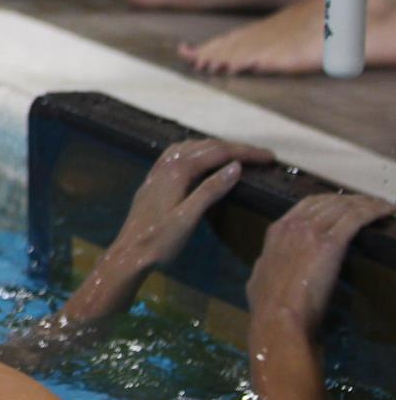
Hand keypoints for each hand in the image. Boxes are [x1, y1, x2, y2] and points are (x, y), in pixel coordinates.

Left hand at [110, 138, 271, 271]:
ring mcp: (158, 171)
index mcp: (177, 171)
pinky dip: (196, 151)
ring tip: (239, 155)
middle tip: (262, 156)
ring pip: (191, 148)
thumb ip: (211, 190)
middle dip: (236, 148)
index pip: (218, 153)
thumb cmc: (160, 240)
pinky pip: (178, 155)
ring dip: (216, 147)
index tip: (270, 157)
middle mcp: (166, 165)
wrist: (129, 253)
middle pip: (205, 147)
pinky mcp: (154, 180)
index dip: (245, 153)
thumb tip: (236, 166)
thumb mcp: (189, 217)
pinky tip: (201, 159)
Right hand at [248, 192, 393, 330]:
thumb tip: (272, 262)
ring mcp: (311, 231)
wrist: (278, 314)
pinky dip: (373, 212)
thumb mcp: (261, 275)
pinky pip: (356, 218)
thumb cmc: (268, 303)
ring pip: (344, 207)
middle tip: (369, 203)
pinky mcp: (331, 243)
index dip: (330, 201)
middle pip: (328, 201)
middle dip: (350, 200)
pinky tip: (386, 212)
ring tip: (382, 206)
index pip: (307, 205)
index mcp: (277, 231)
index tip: (345, 204)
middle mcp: (294, 225)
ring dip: (366, 204)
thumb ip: (271, 261)